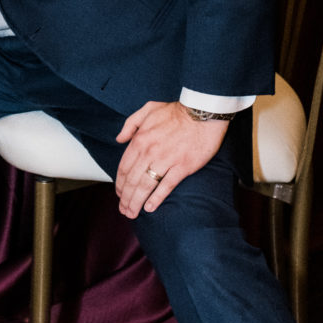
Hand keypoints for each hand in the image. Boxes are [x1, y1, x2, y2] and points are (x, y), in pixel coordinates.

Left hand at [114, 101, 226, 217]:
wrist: (202, 112)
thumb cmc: (176, 111)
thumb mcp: (147, 109)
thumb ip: (130, 124)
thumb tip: (119, 139)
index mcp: (140, 139)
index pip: (124, 167)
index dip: (120, 184)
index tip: (119, 193)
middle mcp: (150, 152)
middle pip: (132, 180)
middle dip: (126, 198)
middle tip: (123, 209)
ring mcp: (166, 160)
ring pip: (146, 186)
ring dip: (136, 201)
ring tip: (132, 213)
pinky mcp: (183, 167)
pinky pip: (166, 186)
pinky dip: (156, 198)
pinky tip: (150, 208)